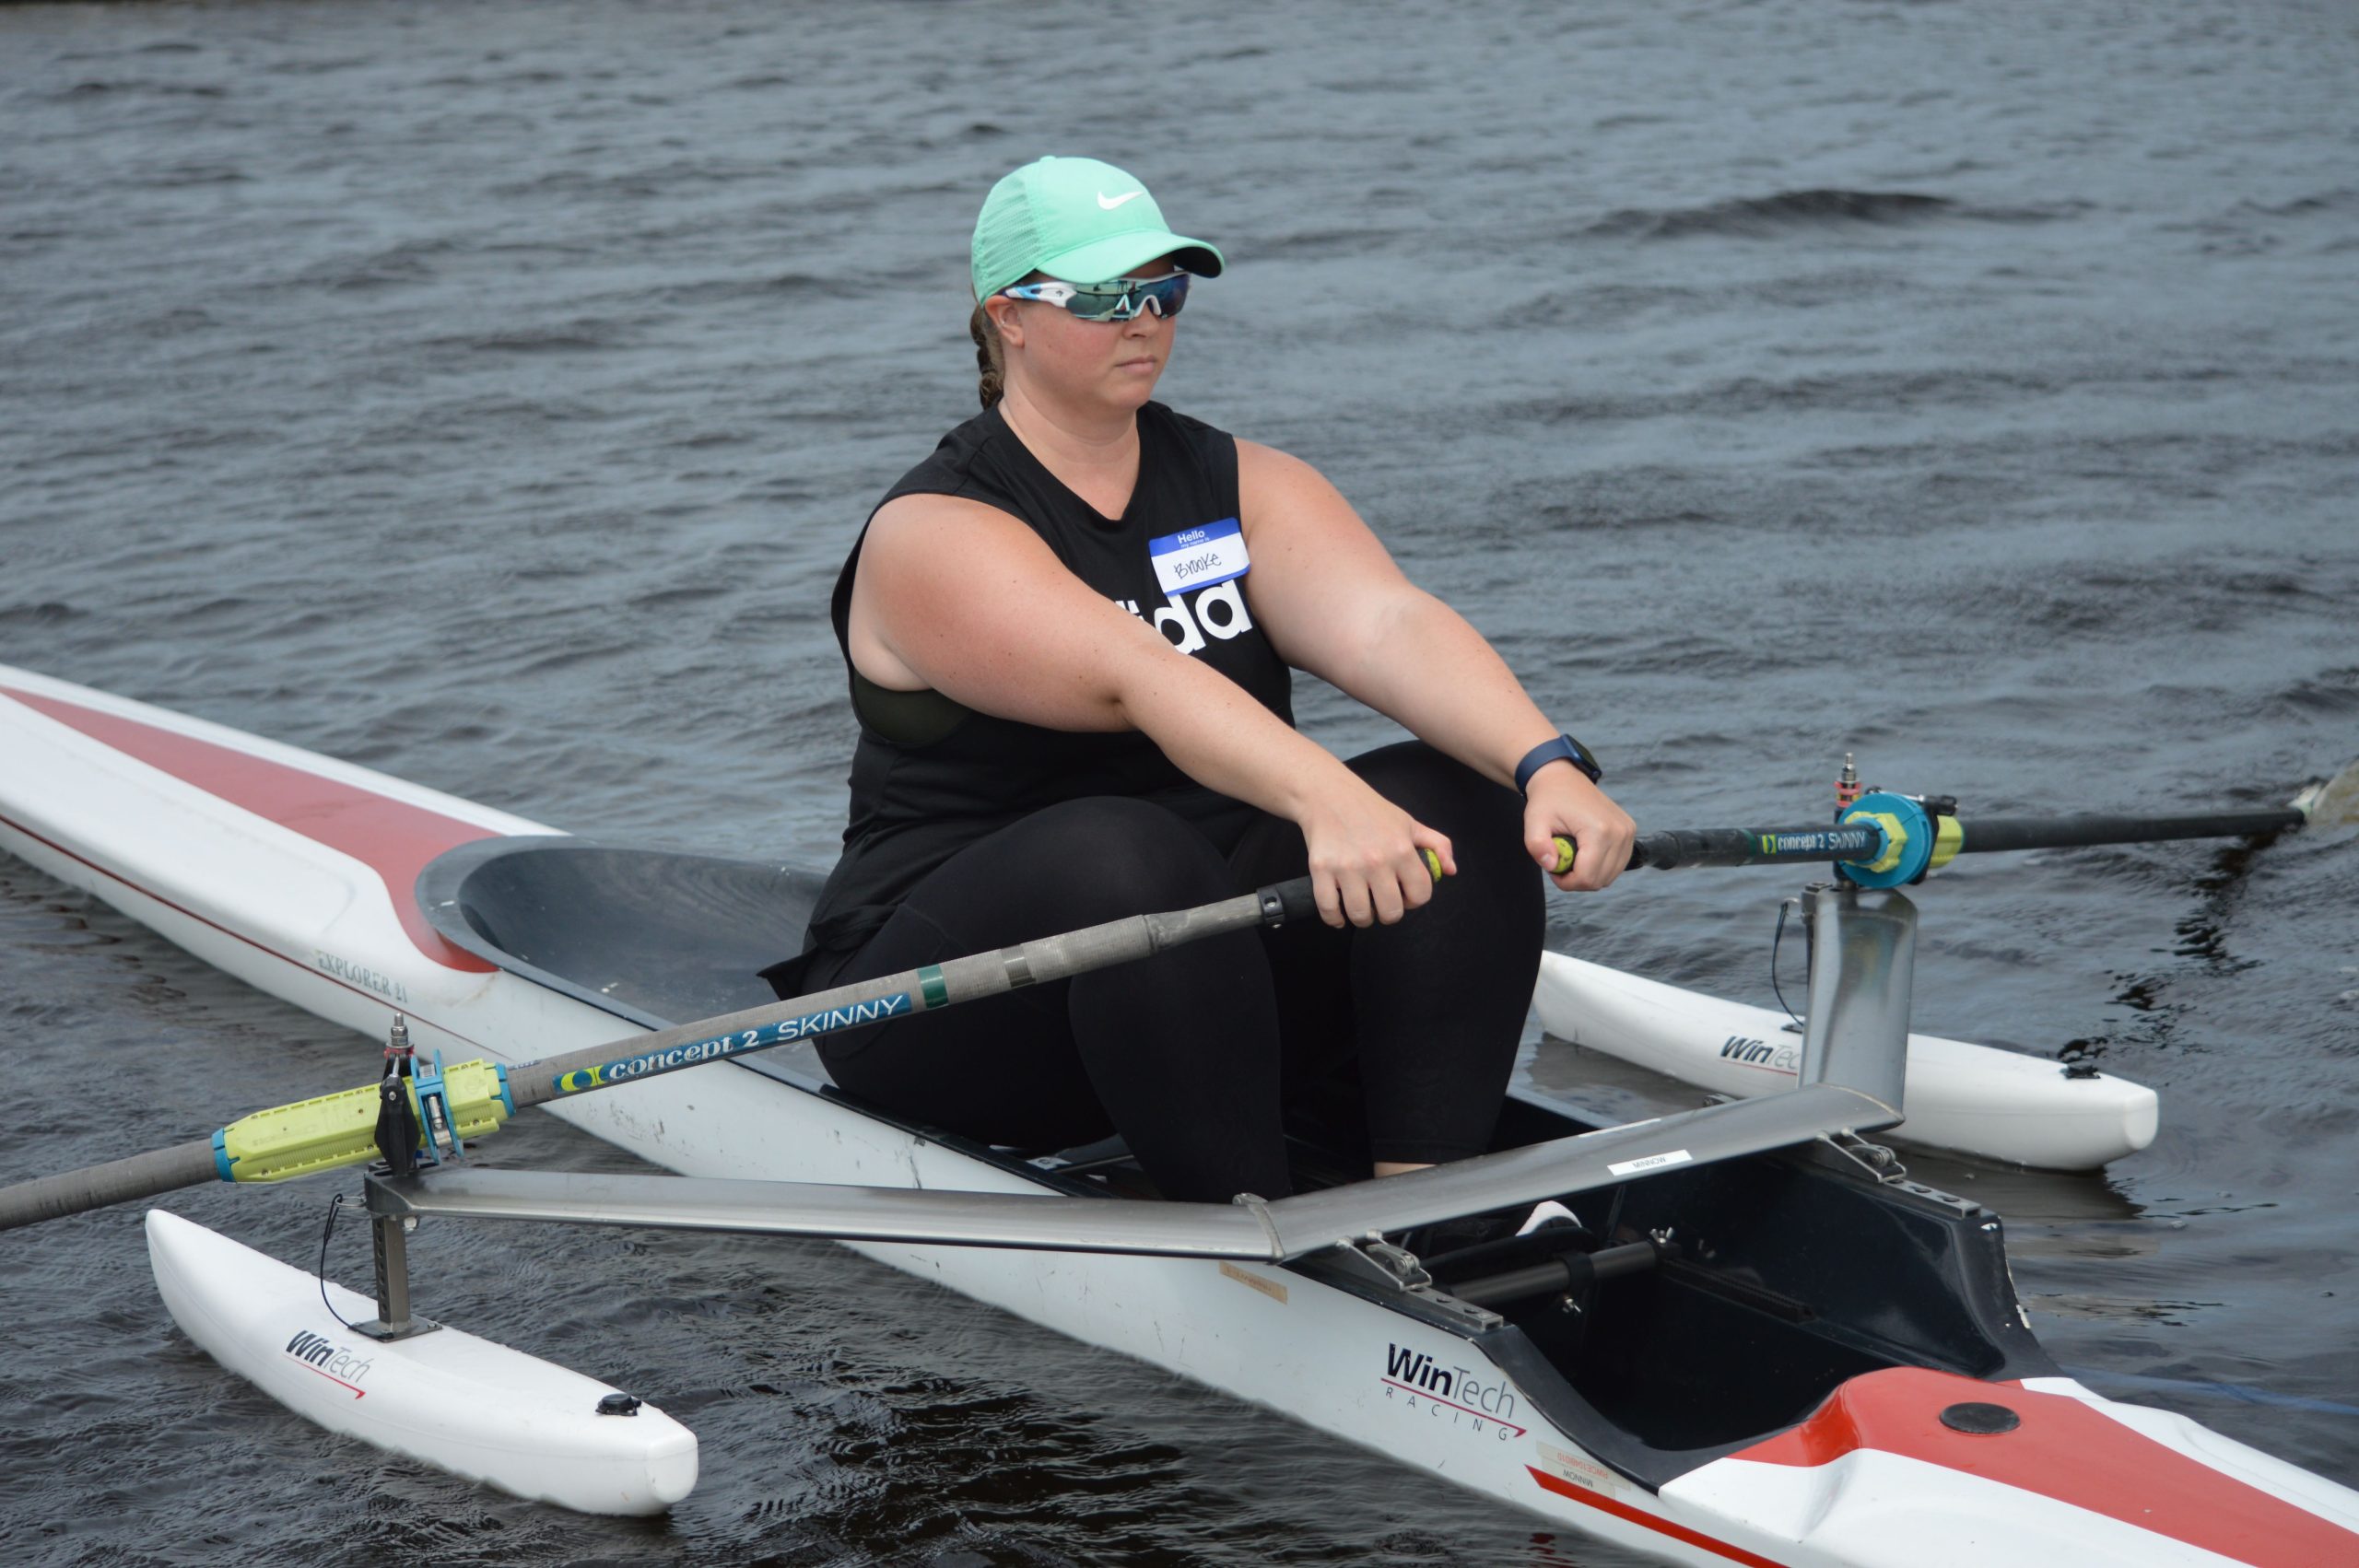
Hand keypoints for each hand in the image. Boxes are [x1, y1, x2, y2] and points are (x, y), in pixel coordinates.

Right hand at [1295, 774, 1454, 927]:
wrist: (1330, 795)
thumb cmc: (1372, 811)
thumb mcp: (1410, 823)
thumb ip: (1438, 845)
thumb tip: (1451, 871)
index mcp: (1401, 850)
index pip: (1420, 895)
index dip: (1414, 899)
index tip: (1404, 893)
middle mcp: (1376, 861)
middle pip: (1391, 912)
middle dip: (1389, 913)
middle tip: (1382, 902)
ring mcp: (1346, 867)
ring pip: (1360, 915)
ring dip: (1363, 917)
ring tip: (1361, 906)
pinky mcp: (1321, 870)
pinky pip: (1329, 909)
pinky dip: (1334, 918)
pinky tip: (1339, 912)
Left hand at [1525, 766, 1634, 891]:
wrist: (1563, 778)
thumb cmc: (1548, 800)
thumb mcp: (1534, 821)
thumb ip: (1537, 845)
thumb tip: (1551, 866)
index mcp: (1599, 830)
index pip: (1587, 878)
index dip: (1566, 882)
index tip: (1552, 868)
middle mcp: (1620, 832)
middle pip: (1599, 881)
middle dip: (1576, 879)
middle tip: (1559, 860)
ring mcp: (1628, 832)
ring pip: (1609, 876)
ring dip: (1588, 874)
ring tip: (1571, 854)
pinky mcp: (1630, 832)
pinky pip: (1616, 865)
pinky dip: (1599, 866)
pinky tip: (1584, 852)